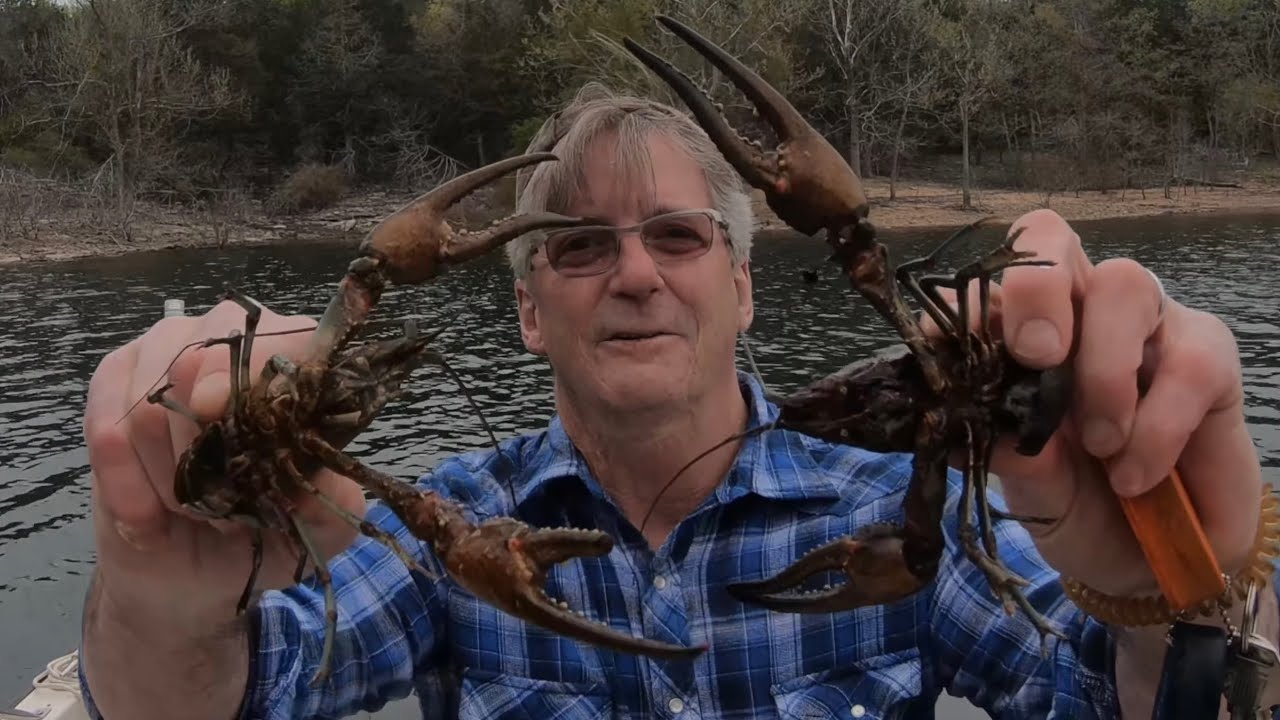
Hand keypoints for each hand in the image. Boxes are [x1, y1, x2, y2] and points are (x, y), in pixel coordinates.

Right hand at [83, 298, 365, 626]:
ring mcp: (169, 353)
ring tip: (189, 507)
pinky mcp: (116, 381)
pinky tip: (145, 513)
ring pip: (148, 399)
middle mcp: (235, 345)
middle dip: (199, 445)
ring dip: (165, 471)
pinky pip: (105, 425)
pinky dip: (124, 480)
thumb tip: (326, 477)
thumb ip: (335, 504)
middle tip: (220, 501)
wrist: (189, 572)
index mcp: (299, 368)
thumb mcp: (318, 531)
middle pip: (195, 360)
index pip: (281, 337)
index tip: (217, 411)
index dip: (241, 372)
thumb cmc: (264, 535)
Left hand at [934, 209, 1260, 596]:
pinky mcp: (1208, 356)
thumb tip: (969, 414)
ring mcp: (1146, 326)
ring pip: (1124, 284)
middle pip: (1053, 237)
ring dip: (1104, 370)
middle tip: (1036, 357)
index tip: (958, 349)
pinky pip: (1188, 361)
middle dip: (1037, 288)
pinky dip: (1157, 425)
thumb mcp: (1030, 486)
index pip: (988, 275)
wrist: (1150, 565)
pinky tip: (1135, 474)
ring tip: (1099, 446)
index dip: (971, 298)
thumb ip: (1006, 448)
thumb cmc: (1078, 508)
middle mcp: (1078, 313)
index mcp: (1019, 333)